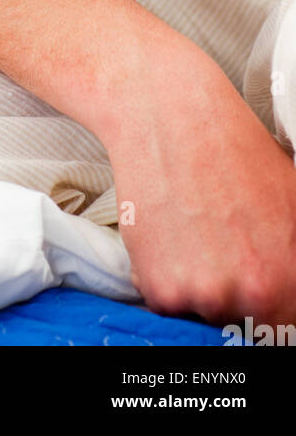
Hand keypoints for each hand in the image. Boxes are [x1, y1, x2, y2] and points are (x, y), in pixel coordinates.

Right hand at [108, 53, 295, 327]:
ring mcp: (203, 295)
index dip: (276, 305)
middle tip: (221, 246)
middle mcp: (252, 294)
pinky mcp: (158, 288)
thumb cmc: (231, 148)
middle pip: (246, 321)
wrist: (167, 113)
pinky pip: (167, 302)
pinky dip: (164, 275)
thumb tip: (293, 285)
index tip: (261, 288)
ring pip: (205, 312)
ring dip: (199, 284)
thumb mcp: (294, 201)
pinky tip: (170, 231)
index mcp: (290, 277)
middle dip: (237, 292)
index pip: (288, 326)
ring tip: (194, 232)